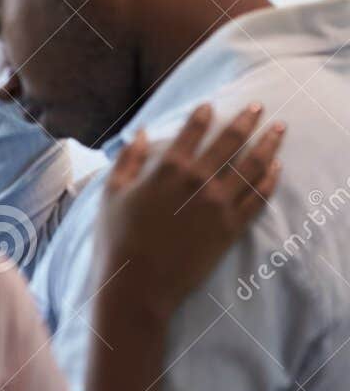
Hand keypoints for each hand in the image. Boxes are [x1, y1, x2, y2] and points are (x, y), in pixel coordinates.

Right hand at [91, 103, 284, 329]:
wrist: (138, 285)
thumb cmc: (117, 239)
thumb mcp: (111, 194)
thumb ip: (128, 160)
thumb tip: (143, 134)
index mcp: (168, 170)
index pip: (192, 132)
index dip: (203, 116)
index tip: (210, 105)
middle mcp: (199, 182)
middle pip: (231, 143)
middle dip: (247, 121)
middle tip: (258, 107)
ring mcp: (219, 205)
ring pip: (252, 167)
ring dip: (268, 145)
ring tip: (280, 130)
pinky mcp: (232, 228)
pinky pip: (258, 199)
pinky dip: (270, 181)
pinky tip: (277, 169)